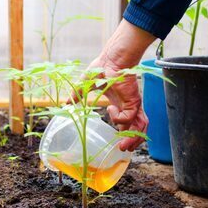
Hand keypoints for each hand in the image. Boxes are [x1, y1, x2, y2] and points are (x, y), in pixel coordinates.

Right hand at [87, 19, 156, 150]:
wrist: (112, 58)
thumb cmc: (102, 67)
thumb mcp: (86, 85)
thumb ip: (78, 95)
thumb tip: (67, 104)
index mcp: (120, 104)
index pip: (126, 123)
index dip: (124, 134)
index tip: (117, 142)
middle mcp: (128, 106)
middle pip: (136, 129)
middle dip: (132, 141)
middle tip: (122, 150)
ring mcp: (132, 104)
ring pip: (139, 127)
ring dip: (133, 138)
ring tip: (123, 146)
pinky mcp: (134, 100)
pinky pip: (129, 117)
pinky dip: (119, 119)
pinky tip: (110, 111)